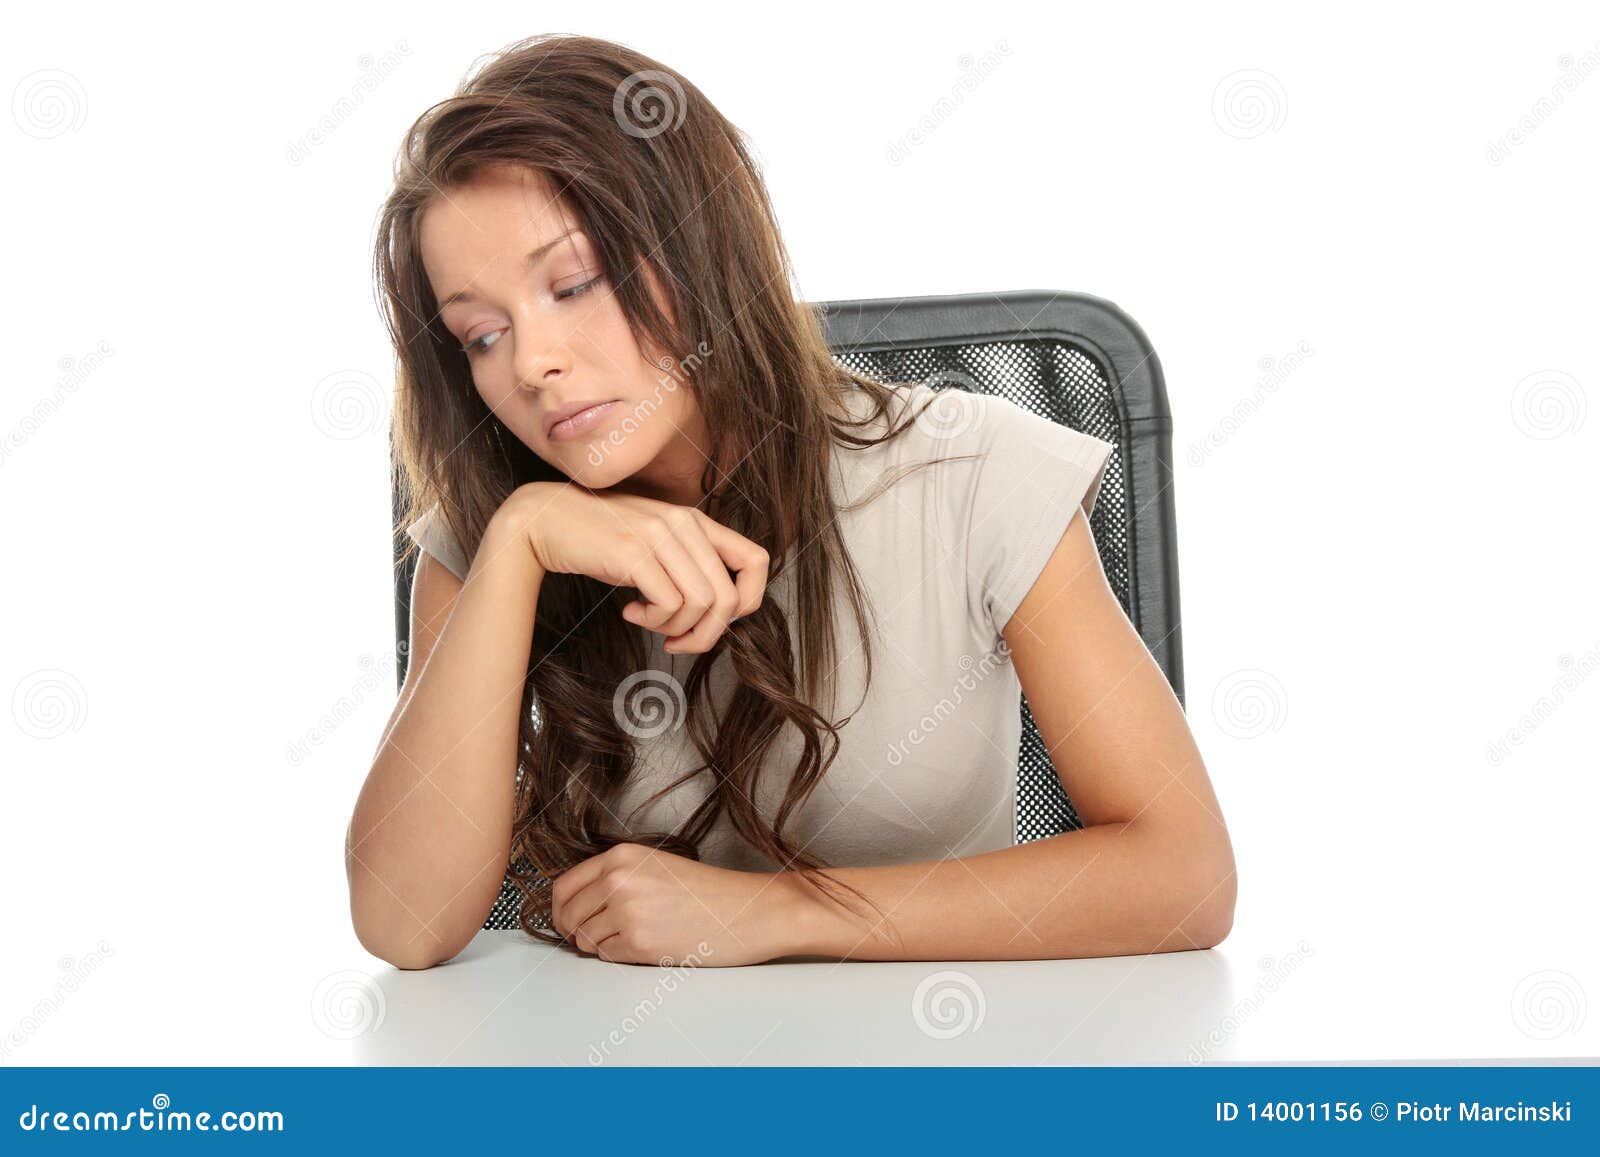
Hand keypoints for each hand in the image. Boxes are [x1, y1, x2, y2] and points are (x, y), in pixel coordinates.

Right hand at [500, 482, 768, 653]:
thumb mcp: (653, 545)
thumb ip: (686, 565)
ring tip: (649, 621)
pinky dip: (653, 621)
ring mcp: (659, 535)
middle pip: (729, 598)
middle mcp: (684, 523)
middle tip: (679, 642)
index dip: (748, 600)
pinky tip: (631, 612)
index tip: (718, 619)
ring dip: (677, 629)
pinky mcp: (634, 552)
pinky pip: (669, 605)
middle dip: (707, 634)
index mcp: (695, 521)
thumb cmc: (599, 540)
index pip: (757, 560)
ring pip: (702, 605)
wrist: (544, 521)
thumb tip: (717, 612)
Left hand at [549, 842, 809, 965]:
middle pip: (568, 916)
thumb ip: (616, 877)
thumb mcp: (656, 867)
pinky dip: (621, 957)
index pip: (564, 886)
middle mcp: (618, 879)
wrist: (748, 910)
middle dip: (575, 932)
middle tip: (591, 939)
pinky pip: (608, 957)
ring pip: (586, 940)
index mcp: (621, 856)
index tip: (567, 920)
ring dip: (602, 946)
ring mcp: (626, 911)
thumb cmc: (709, 892)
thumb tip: (577, 905)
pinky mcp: (638, 942)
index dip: (561, 909)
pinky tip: (650, 946)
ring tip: (634, 938)